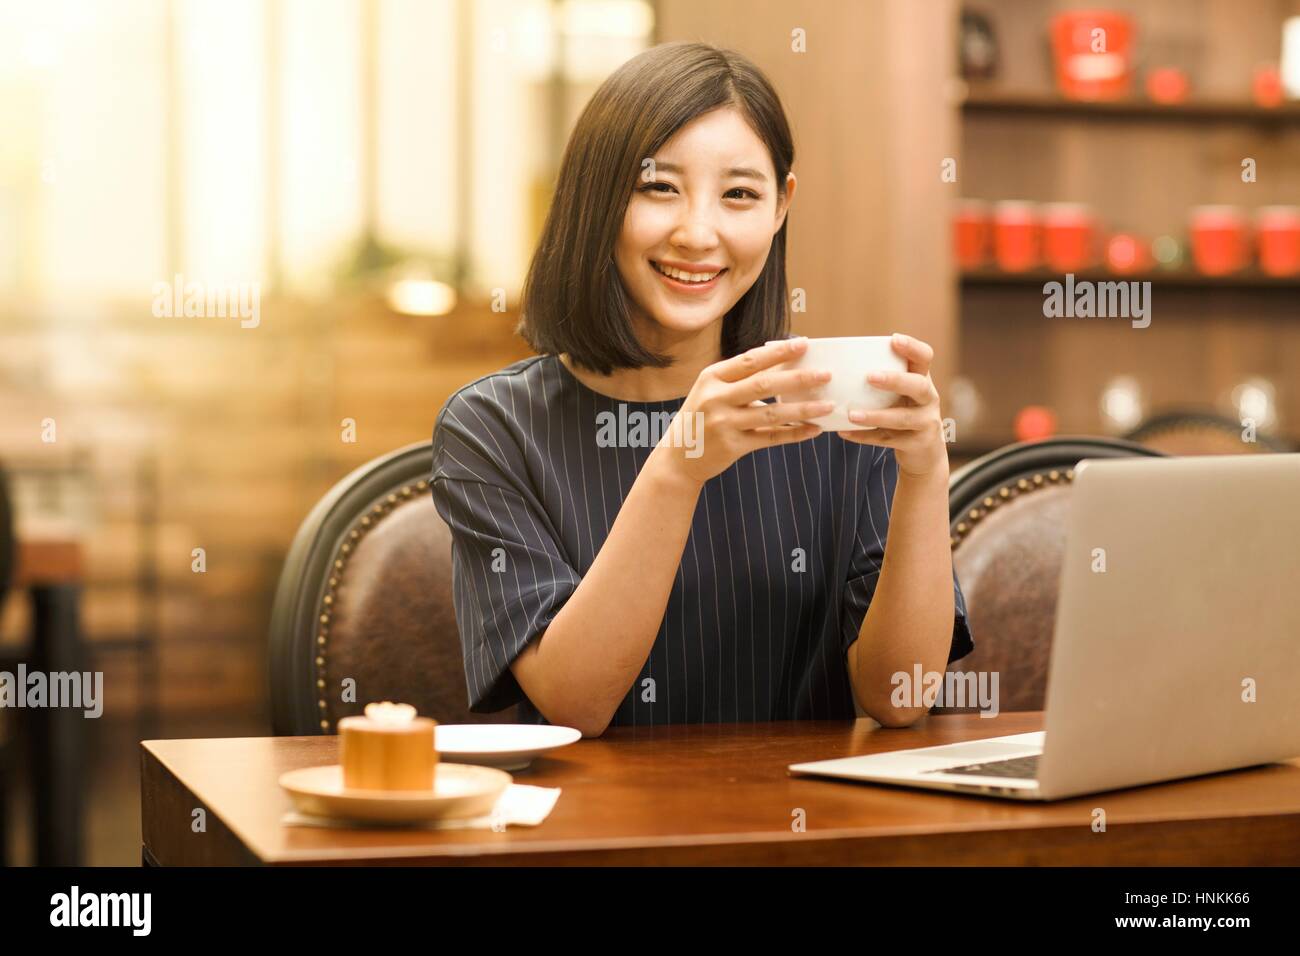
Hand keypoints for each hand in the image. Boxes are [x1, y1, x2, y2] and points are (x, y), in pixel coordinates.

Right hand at [651, 337, 834, 488]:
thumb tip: (785, 364)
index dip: (778, 351)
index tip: (804, 344)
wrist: (678, 457)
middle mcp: (716, 398)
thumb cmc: (701, 417)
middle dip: (798, 378)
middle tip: (825, 374)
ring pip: (772, 414)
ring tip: (828, 405)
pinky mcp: (733, 446)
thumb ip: (740, 379)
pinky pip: (770, 438)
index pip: (750, 360)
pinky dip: (794, 434)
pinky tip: (813, 429)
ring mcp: (723, 424)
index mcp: (711, 378)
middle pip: (764, 384)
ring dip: (803, 409)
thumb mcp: (711, 391)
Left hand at [836, 332, 948, 478]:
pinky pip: (888, 441)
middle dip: (895, 380)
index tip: (893, 339)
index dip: (912, 347)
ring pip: (902, 418)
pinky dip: (865, 437)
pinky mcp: (917, 444)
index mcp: (923, 380)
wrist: (923, 453)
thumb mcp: (899, 393)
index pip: (925, 358)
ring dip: (875, 415)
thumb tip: (834, 360)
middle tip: (870, 376)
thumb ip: (881, 378)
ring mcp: (926, 423)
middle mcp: (930, 399)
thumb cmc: (902, 412)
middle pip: (918, 386)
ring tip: (851, 414)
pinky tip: (844, 433)